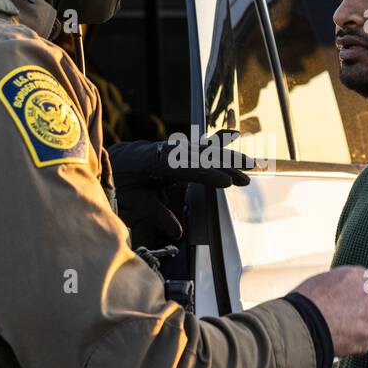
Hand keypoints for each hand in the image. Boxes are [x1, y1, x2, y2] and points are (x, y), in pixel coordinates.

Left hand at [108, 133, 254, 248]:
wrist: (114, 159)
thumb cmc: (122, 178)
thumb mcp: (136, 200)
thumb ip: (158, 215)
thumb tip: (178, 233)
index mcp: (159, 162)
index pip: (189, 168)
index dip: (209, 175)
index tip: (228, 182)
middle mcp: (170, 151)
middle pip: (203, 156)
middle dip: (228, 165)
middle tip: (248, 176)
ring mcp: (175, 148)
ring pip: (206, 150)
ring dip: (229, 157)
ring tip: (252, 164)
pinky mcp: (179, 149)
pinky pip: (202, 145)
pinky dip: (219, 141)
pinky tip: (234, 135)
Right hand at [292, 265, 367, 355]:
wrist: (302, 323)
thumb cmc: (303, 302)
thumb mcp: (320, 282)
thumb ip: (336, 286)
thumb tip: (338, 293)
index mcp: (354, 276)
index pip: (367, 283)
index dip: (357, 294)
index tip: (350, 301)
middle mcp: (365, 294)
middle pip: (366, 305)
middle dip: (355, 313)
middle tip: (337, 320)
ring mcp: (367, 317)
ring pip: (363, 325)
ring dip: (352, 330)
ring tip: (331, 333)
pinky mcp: (365, 337)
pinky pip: (360, 343)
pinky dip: (350, 345)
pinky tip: (334, 342)